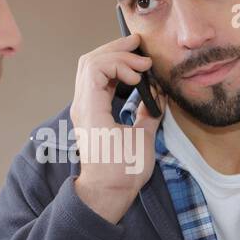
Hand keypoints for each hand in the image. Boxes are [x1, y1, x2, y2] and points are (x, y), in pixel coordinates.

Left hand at [69, 31, 165, 223]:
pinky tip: (130, 74)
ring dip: (112, 58)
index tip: (142, 72)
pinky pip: (94, 82)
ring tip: (136, 55)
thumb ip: (149, 112)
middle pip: (90, 61)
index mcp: (91, 110)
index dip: (121, 61)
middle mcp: (82, 106)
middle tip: (139, 45)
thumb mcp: (141, 141)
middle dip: (116, 49)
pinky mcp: (89, 113)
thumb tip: (157, 95)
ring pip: (89, 68)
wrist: (104, 193)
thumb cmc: (121, 173)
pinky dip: (111, 72)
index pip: (98, 67)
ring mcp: (83, 108)